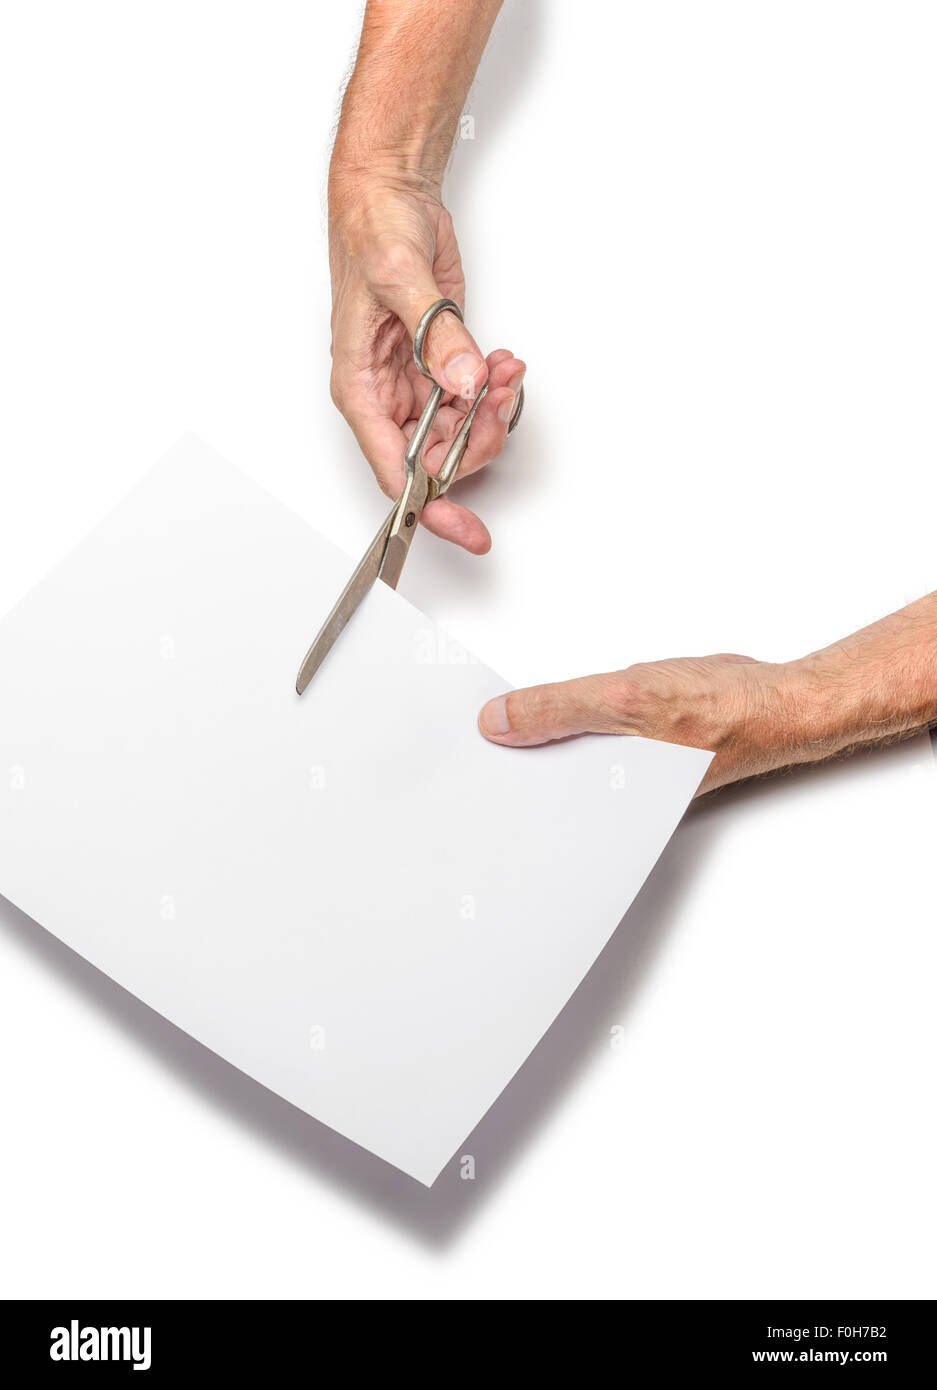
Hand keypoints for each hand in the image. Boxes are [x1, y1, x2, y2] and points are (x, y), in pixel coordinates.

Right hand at [328, 180, 524, 553]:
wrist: (389, 193)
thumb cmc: (372, 229)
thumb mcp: (400, 277)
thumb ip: (436, 335)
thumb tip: (464, 383)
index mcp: (359, 388)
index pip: (394, 470)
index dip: (431, 505)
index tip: (466, 528)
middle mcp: (385, 395)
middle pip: (435, 460)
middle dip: (477, 443)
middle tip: (503, 401)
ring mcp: (414, 382)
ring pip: (459, 433)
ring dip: (493, 412)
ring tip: (508, 371)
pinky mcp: (439, 364)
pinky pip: (471, 400)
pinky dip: (496, 388)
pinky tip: (506, 363)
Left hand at [478, 654, 811, 794]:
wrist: (778, 700)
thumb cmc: (723, 710)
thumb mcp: (630, 699)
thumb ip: (560, 709)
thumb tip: (499, 721)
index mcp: (609, 805)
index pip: (536, 809)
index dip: (495, 792)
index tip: (453, 772)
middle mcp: (612, 800)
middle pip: (542, 789)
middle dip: (505, 770)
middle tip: (460, 749)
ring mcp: (621, 776)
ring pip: (560, 764)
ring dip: (532, 743)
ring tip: (487, 731)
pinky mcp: (630, 751)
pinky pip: (581, 741)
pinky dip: (560, 725)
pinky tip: (536, 714)